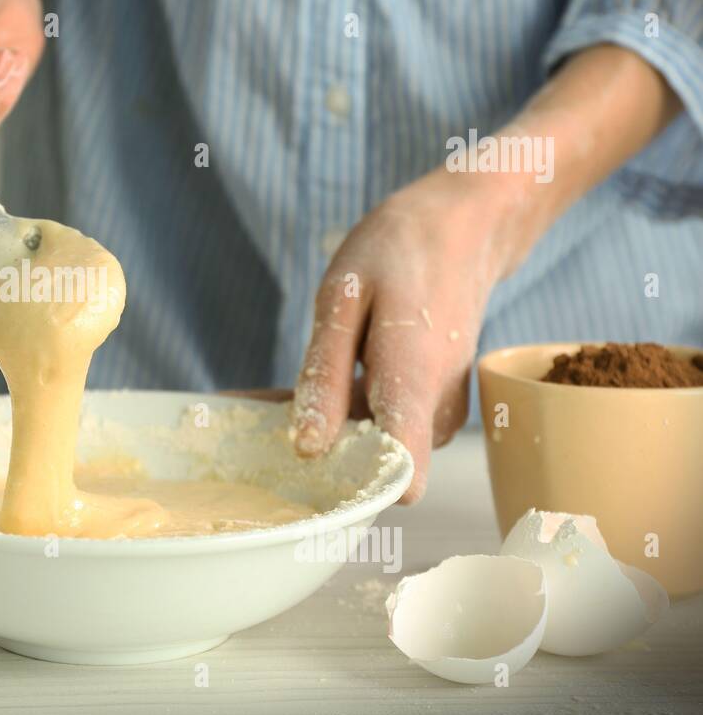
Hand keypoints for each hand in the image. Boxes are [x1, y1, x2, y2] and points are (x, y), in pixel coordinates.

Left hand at [289, 169, 528, 502]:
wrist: (464, 224)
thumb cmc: (401, 251)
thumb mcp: (343, 300)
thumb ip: (326, 376)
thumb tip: (308, 449)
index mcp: (414, 387)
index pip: (400, 478)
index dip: (351, 489)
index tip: (300, 477)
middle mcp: (434, 411)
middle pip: (370, 461)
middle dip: (314, 445)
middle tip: (250, 419)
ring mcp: (436, 408)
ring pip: (371, 439)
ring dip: (325, 422)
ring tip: (269, 394)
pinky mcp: (428, 400)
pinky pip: (381, 418)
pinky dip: (343, 407)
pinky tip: (307, 385)